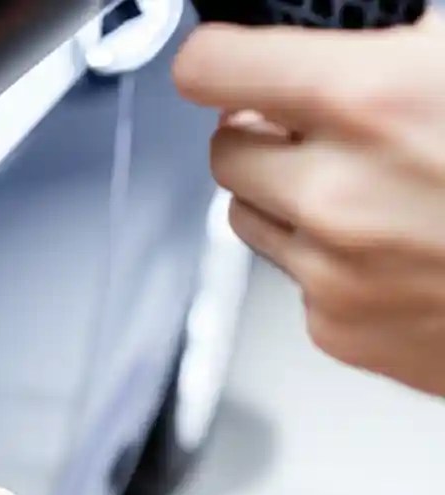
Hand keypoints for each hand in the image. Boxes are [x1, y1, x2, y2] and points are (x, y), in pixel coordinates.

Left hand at [174, 14, 444, 396]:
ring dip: (287, 197)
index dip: (221, 63)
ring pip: (249, 216)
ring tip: (371, 191)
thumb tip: (354, 44)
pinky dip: (326, 261)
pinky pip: (293, 279)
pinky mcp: (338, 330)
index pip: (211, 69)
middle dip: (263, 134)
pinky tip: (396, 250)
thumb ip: (405, 49)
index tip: (227, 66)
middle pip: (222, 149)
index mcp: (373, 101)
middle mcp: (337, 192)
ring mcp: (333, 270)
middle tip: (320, 132)